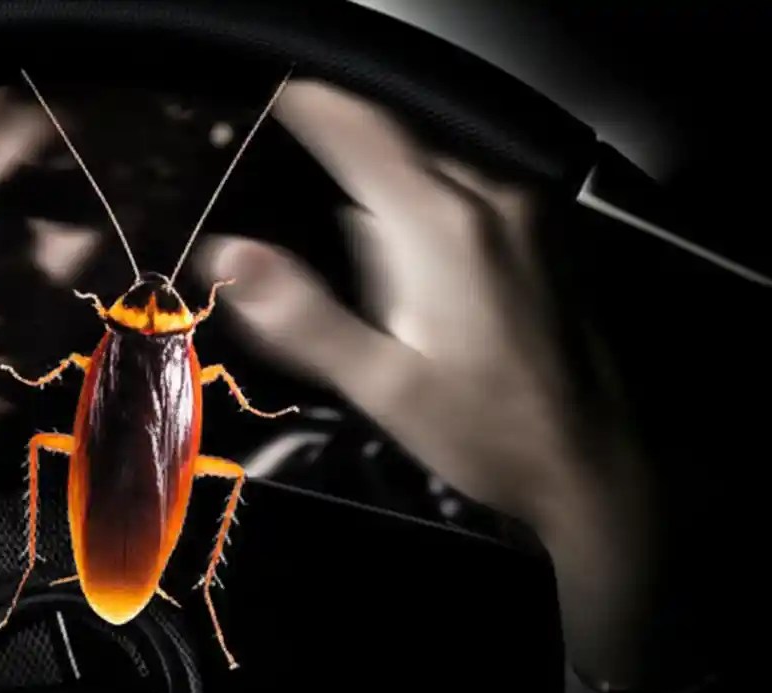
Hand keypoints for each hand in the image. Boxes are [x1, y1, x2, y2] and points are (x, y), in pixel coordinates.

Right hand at [193, 80, 668, 687]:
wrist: (593, 463)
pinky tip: (410, 261)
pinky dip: (423, 202)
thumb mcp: (382, 384)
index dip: (311, 106)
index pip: (362, 131)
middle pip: (396, 143)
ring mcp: (522, 214)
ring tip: (346, 233)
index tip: (274, 103)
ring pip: (432, 167)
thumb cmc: (487, 431)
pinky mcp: (541, 234)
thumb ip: (302, 316)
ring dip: (383, 181)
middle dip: (340, 147)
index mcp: (440, 228)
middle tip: (290, 172)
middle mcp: (489, 201)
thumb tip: (228, 257)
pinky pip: (465, 192)